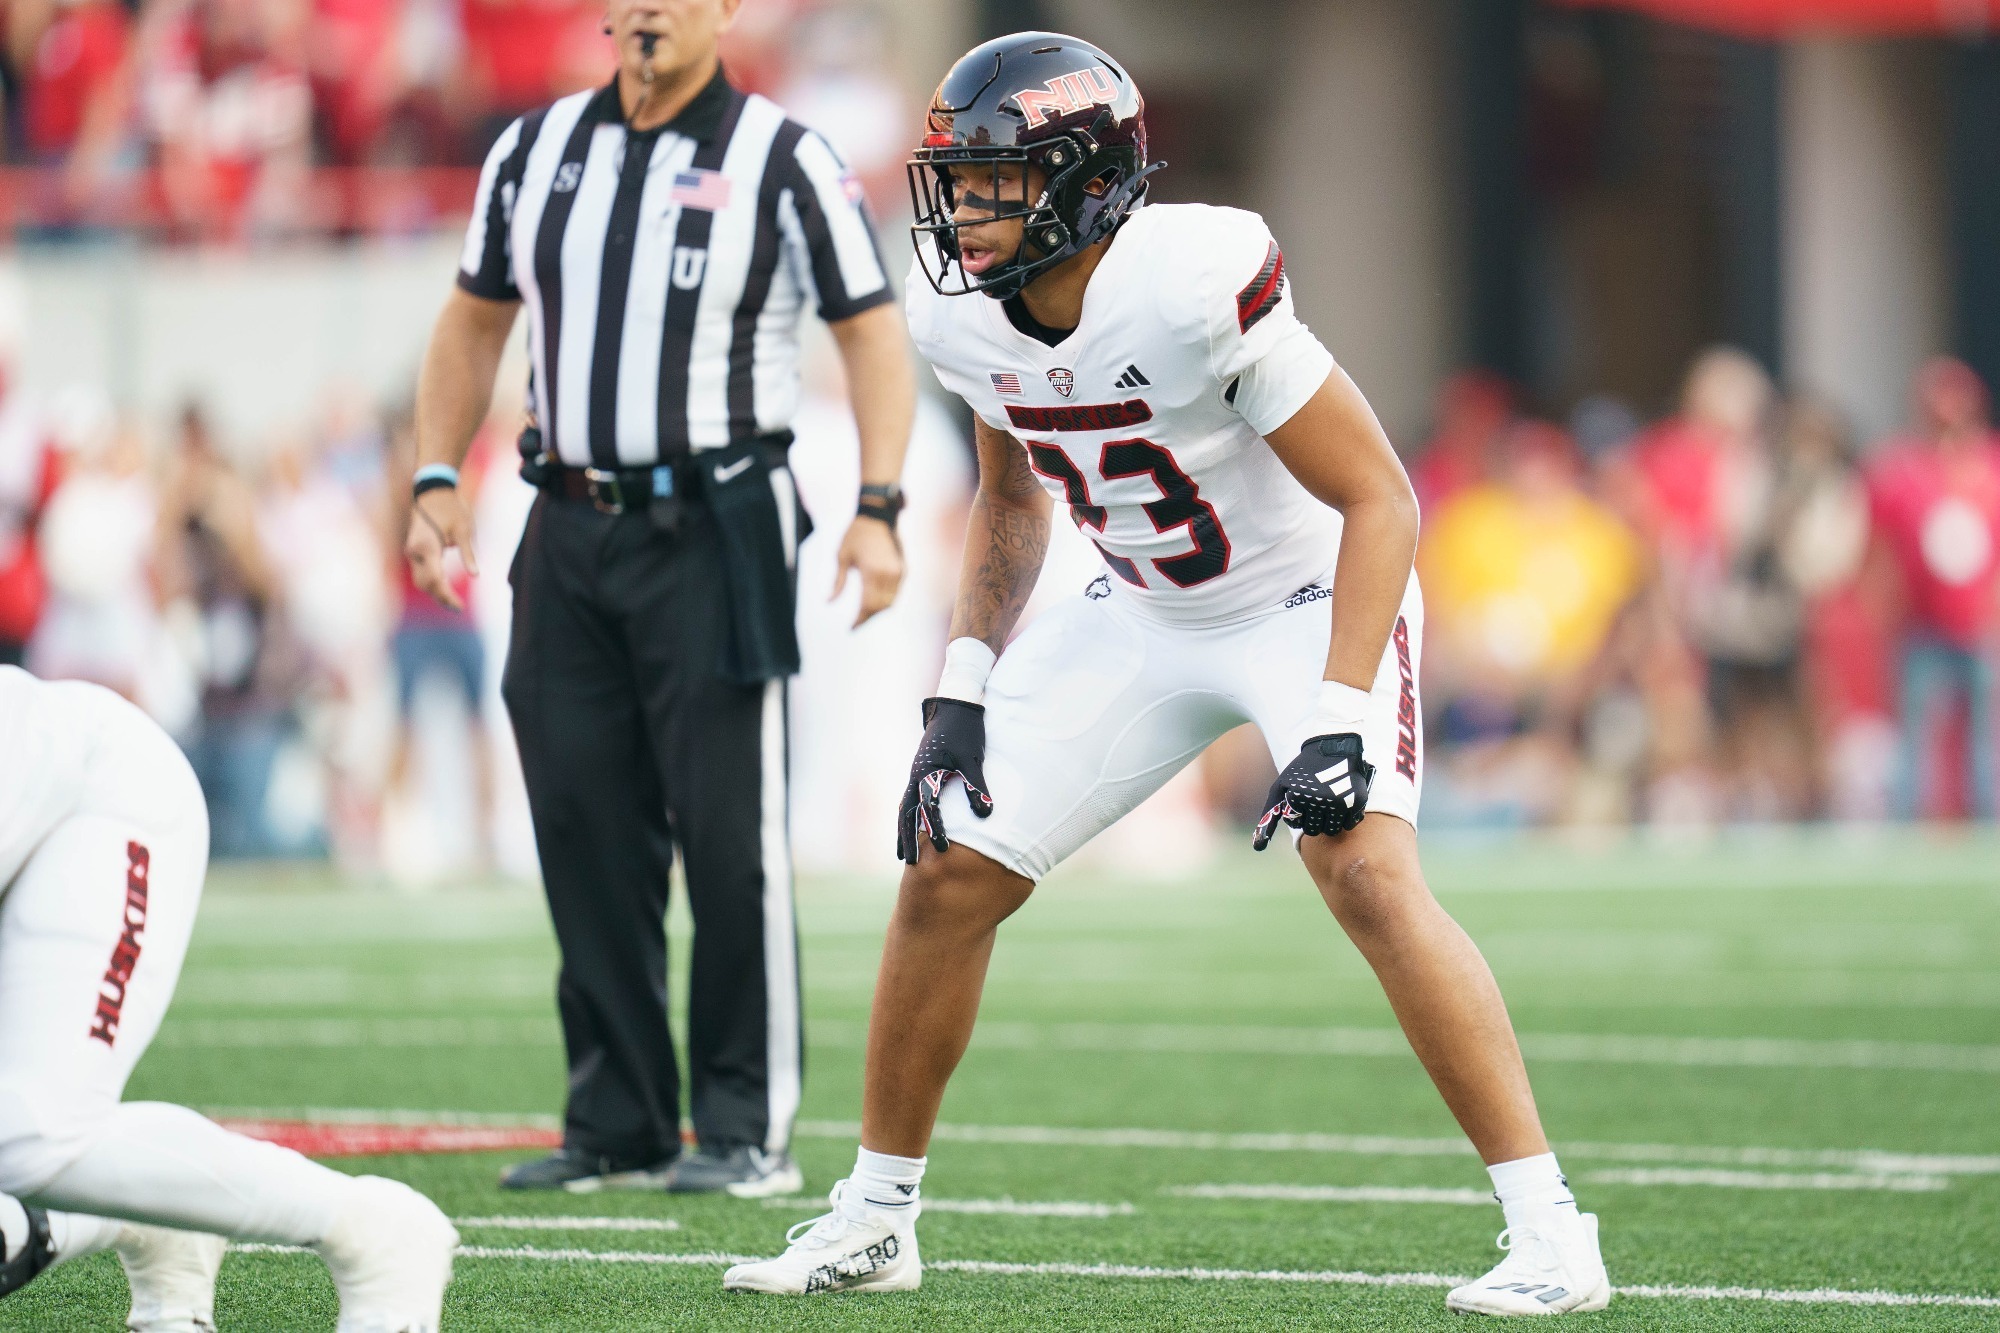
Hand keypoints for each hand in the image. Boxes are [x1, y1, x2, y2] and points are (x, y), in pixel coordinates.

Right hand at [405, 488, 479, 611]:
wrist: (433, 492)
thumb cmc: (452, 509)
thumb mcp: (465, 530)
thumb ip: (468, 554)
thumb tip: (476, 575)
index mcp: (427, 546)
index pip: (435, 579)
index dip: (446, 596)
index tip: (460, 607)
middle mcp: (414, 551)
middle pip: (425, 583)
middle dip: (441, 598)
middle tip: (459, 608)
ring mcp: (411, 551)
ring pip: (421, 580)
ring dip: (435, 592)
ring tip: (453, 603)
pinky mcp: (414, 550)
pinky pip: (420, 572)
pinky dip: (431, 583)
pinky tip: (444, 590)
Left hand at [833, 515, 903, 627]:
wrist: (878, 515)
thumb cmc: (855, 534)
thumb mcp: (841, 557)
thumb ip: (837, 582)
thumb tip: (828, 602)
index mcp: (871, 572)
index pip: (867, 605)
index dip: (859, 619)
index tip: (850, 628)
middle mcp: (888, 575)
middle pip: (880, 607)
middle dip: (868, 618)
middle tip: (856, 624)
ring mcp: (898, 572)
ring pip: (890, 602)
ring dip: (878, 611)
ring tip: (864, 615)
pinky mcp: (904, 569)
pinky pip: (896, 593)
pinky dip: (887, 601)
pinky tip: (875, 602)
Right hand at [897, 697, 992, 863]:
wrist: (955, 708)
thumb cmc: (965, 732)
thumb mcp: (973, 759)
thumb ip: (976, 786)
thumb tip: (985, 816)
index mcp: (926, 771)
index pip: (928, 805)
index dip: (934, 827)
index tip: (943, 847)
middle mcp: (916, 775)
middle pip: (906, 812)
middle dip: (907, 838)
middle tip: (909, 864)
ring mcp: (916, 774)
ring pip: (904, 808)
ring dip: (904, 831)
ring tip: (903, 856)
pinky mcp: (921, 773)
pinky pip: (909, 801)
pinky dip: (908, 818)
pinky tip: (912, 829)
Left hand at [1251, 733, 1373, 849]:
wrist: (1333, 747)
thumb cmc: (1303, 770)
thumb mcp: (1280, 788)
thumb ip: (1268, 816)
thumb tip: (1258, 848)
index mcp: (1298, 797)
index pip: (1297, 824)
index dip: (1299, 812)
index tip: (1303, 797)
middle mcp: (1319, 801)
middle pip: (1314, 831)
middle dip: (1313, 820)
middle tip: (1316, 802)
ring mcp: (1340, 801)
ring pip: (1332, 830)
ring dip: (1329, 821)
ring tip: (1328, 803)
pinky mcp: (1357, 801)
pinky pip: (1350, 825)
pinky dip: (1345, 818)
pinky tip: (1342, 802)